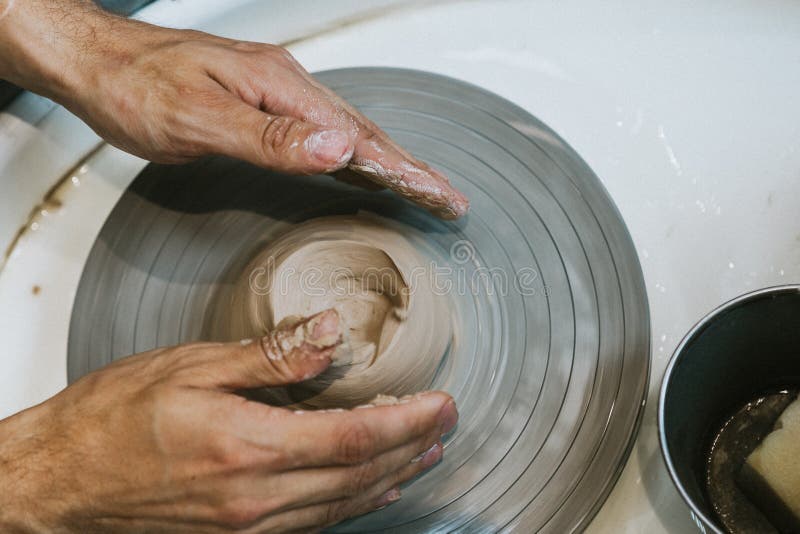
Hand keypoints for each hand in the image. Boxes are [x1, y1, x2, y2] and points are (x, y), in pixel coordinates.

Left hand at [0, 0, 467, 218]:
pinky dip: (355, 152)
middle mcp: (287, 86)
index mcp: (281, 88)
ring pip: (348, 131)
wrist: (98, 60)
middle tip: (448, 198)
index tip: (441, 195)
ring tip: (420, 185)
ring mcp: (276, 93)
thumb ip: (271, 139)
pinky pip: (323, 130)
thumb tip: (337, 149)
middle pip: (366, 132)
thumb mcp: (200, 118)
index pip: (360, 138)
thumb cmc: (137, 87)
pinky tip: (360, 164)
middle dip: (412, 168)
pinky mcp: (263, 103)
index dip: (405, 170)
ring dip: (390, 160)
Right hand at [0, 309, 457, 531]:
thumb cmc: (114, 417)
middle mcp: (254, 496)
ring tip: (423, 456)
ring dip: (390, 480)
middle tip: (445, 425)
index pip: (354, 438)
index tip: (441, 404)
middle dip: (411, 449)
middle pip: (358, 476)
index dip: (408, 422)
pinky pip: (311, 523)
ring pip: (341, 506)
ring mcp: (246, 524)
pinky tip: (368, 489)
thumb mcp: (191, 366)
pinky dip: (351, 504)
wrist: (61, 480)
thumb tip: (330, 334)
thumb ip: (270, 356)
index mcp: (247, 445)